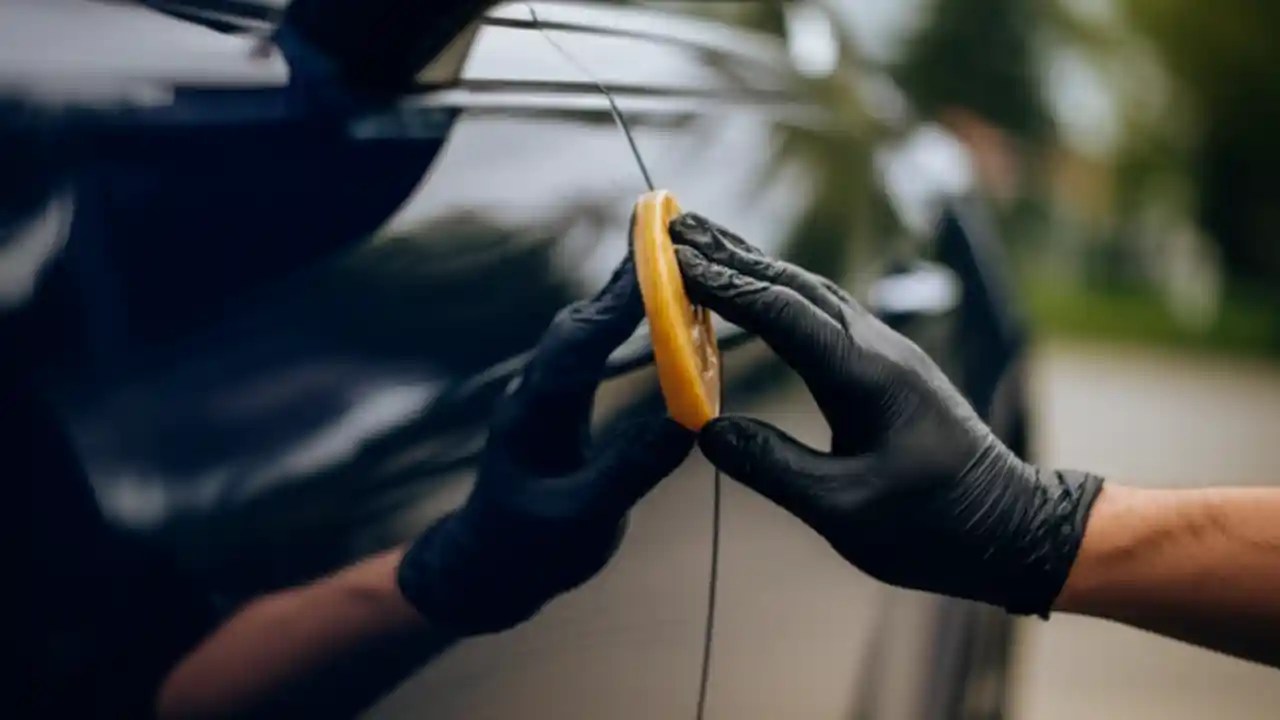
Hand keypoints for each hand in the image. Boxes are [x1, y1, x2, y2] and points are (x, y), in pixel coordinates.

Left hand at [398, 258, 694, 633]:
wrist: (487, 565)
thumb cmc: (530, 550)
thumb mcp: (583, 520)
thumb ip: (630, 470)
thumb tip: (687, 421)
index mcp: (534, 416)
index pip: (577, 345)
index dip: (617, 301)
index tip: (657, 259)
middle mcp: (535, 392)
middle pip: (578, 322)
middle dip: (622, 279)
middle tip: (669, 235)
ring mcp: (543, 394)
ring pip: (582, 329)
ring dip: (622, 293)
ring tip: (668, 256)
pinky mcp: (557, 402)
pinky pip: (591, 348)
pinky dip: (622, 320)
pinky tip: (652, 308)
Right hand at [670, 213, 1102, 615]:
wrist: (1008, 527)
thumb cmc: (933, 527)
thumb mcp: (845, 513)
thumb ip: (774, 467)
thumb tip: (707, 427)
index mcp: (869, 377)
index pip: (784, 315)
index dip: (726, 287)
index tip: (673, 261)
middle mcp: (877, 348)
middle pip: (795, 284)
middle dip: (731, 254)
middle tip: (672, 224)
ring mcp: (884, 352)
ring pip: (810, 291)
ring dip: (754, 264)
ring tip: (700, 241)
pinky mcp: (883, 366)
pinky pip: (820, 312)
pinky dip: (777, 291)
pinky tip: (754, 288)